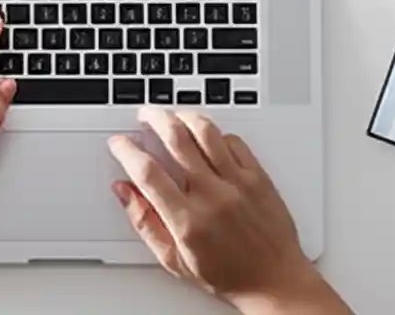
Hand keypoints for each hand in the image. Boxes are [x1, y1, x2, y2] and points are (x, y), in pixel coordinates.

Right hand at [108, 108, 349, 314]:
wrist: (274, 280)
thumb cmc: (228, 275)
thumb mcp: (174, 259)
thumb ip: (145, 222)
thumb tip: (124, 192)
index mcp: (187, 220)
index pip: (148, 172)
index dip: (128, 151)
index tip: (120, 143)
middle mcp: (212, 196)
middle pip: (176, 139)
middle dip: (154, 119)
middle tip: (145, 115)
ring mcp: (238, 183)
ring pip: (206, 132)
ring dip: (184, 115)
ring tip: (173, 115)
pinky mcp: (259, 177)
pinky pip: (234, 141)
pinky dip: (216, 133)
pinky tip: (207, 135)